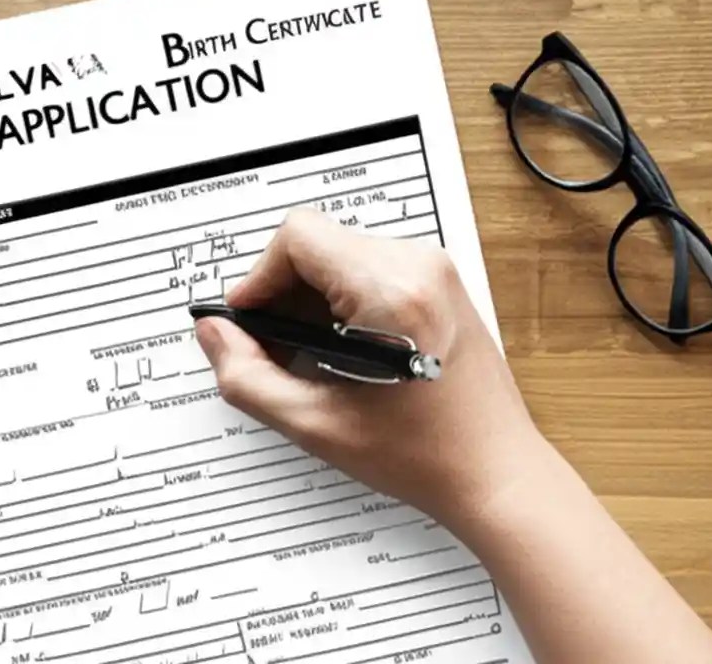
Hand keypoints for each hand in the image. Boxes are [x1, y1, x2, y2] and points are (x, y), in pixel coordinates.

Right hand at [194, 208, 541, 524]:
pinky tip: (338, 351)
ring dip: (310, 298)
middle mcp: (419, 268)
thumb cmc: (429, 456)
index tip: (247, 318)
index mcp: (392, 293)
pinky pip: (368, 269)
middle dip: (282, 292)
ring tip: (308, 356)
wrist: (496, 473)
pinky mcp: (439, 286)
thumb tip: (215, 334)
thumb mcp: (316, 424)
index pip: (298, 237)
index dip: (258, 277)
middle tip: (273, 347)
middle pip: (316, 243)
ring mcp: (434, 273)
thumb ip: (248, 376)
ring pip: (339, 255)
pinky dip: (339, 301)